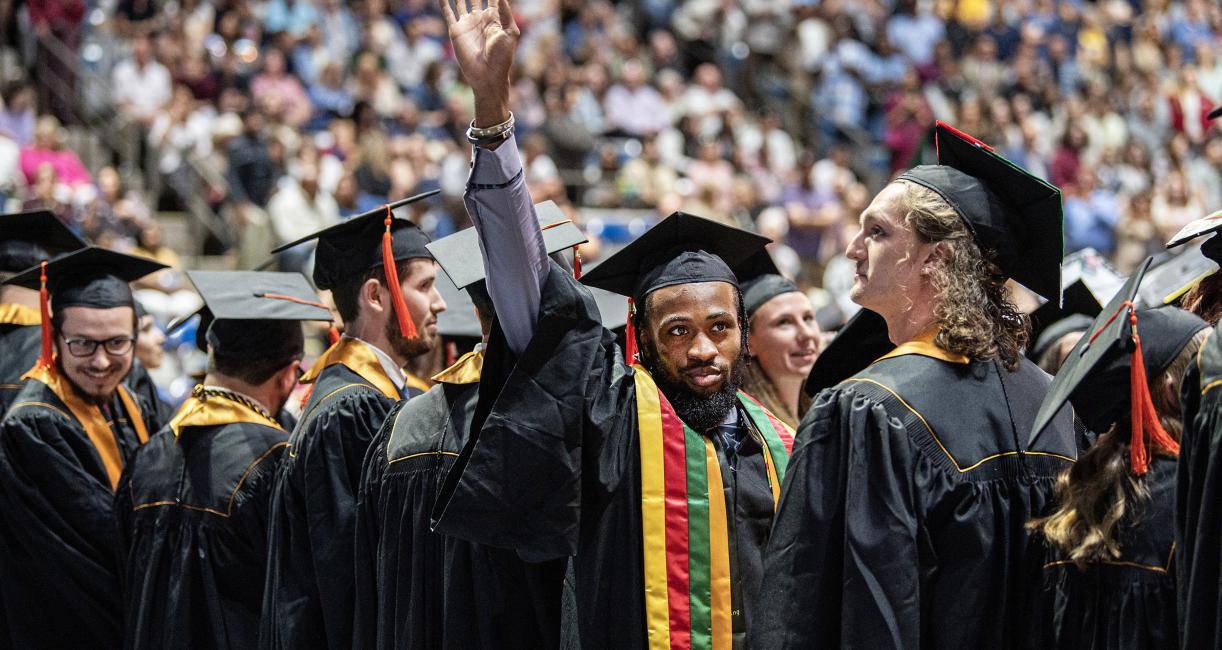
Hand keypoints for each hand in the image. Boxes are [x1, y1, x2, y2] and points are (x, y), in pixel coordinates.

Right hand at [440, 0, 518, 126]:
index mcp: (495, 18)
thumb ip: (505, 12)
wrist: (488, 76)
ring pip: (461, 0)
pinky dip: (443, 2)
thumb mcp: (510, 33)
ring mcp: (467, 23)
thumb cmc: (503, 57)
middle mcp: (480, 18)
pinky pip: (448, 12)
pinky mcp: (456, 31)